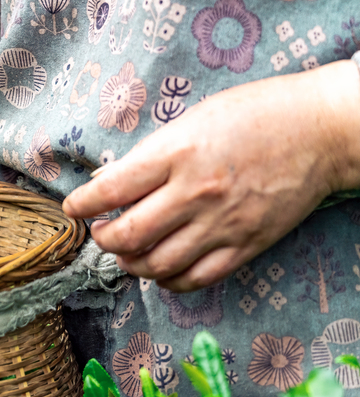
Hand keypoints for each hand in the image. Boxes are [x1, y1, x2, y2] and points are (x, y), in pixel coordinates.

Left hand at [62, 60, 359, 292]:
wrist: (321, 129)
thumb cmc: (254, 115)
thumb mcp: (192, 120)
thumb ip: (149, 155)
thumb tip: (107, 183)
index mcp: (177, 153)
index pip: (110, 190)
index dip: (82, 205)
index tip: (74, 208)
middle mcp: (196, 192)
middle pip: (128, 236)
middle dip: (103, 240)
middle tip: (100, 233)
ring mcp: (222, 223)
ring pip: (158, 265)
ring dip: (131, 264)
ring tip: (125, 253)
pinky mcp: (246, 244)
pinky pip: (197, 278)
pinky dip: (170, 280)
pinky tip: (161, 270)